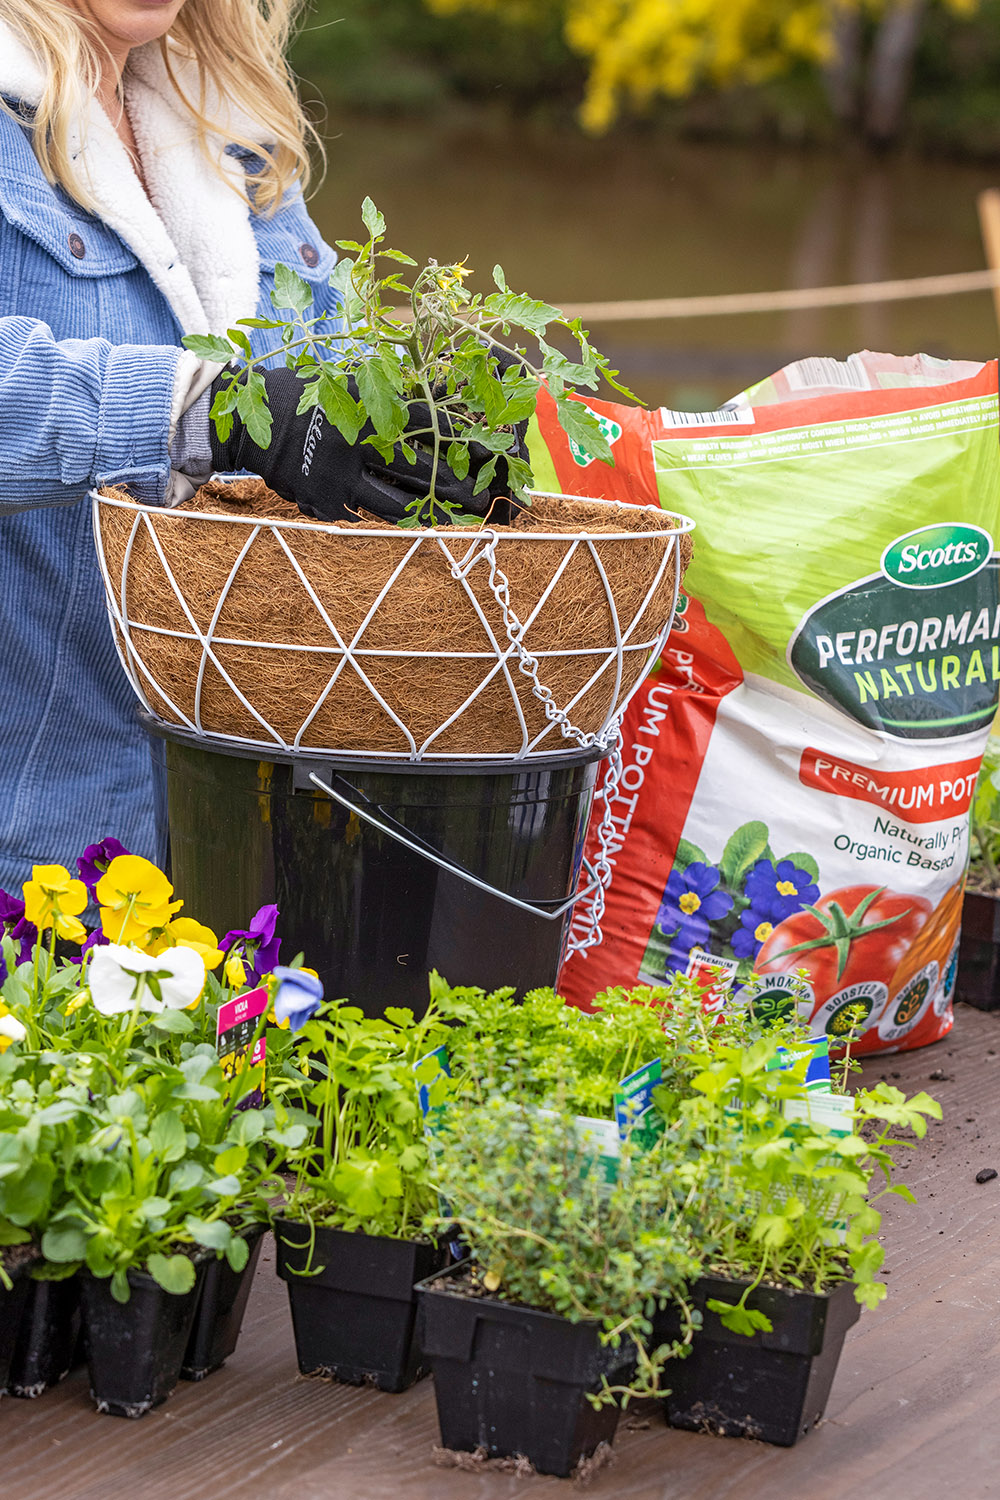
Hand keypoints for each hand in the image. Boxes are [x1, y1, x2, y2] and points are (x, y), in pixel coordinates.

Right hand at [209, 367, 523, 525]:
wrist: (249, 424)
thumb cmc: (307, 394)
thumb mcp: (347, 382)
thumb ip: (386, 393)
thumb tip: (439, 394)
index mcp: (364, 408)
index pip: (423, 424)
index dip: (459, 439)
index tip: (488, 451)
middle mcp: (354, 446)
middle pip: (417, 472)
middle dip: (454, 487)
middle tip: (484, 498)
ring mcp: (338, 480)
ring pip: (394, 505)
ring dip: (429, 513)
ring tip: (456, 519)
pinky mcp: (324, 503)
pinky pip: (365, 513)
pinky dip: (391, 516)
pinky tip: (414, 520)